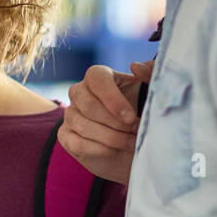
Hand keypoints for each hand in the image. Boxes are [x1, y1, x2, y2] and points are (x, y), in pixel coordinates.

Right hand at [57, 59, 153, 184]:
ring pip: (83, 126)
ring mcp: (70, 114)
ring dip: (111, 138)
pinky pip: (78, 143)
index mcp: (98, 76)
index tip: (130, 117)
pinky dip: (100, 150)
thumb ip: (151, 75)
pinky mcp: (65, 135)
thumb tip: (135, 66)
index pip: (97, 79)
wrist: (133, 144)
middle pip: (88, 104)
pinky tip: (116, 150)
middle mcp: (79, 91)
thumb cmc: (142, 114)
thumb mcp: (151, 93)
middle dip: (114, 123)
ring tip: (132, 143)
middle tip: (135, 131)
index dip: (112, 99)